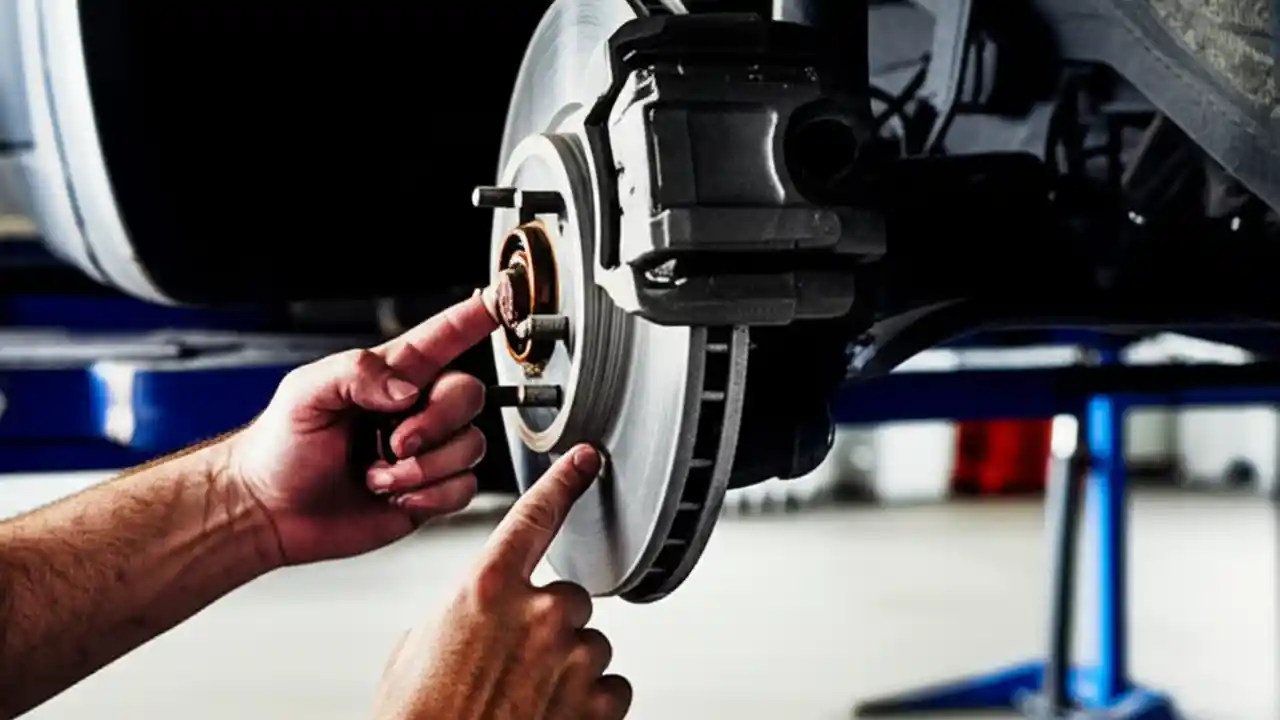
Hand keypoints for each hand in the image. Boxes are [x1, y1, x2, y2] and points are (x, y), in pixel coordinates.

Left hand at [225, 293, 498, 565]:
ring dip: (424, 468)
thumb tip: (406, 389)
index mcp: (391, 375)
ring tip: (379, 474)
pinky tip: (394, 494)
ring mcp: (426, 451)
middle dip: (436, 422)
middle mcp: (416, 409)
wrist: (270, 511)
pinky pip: (464, 489)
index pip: (444, 337)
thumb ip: (356, 373)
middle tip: (395, 442)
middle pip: (470, 396)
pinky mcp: (429, 491)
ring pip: (471, 447)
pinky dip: (431, 495)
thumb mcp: (305, 392)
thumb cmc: (279, 446)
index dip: (476, 317)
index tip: (503, 299)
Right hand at [373, 445, 632, 719]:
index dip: (563, 482)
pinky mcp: (600, 703)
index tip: (587, 461)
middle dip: (548, 626)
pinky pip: (611, 688)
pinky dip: (588, 705)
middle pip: (569, 598)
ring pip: (590, 645)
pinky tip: (548, 718)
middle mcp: (537, 614)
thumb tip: (476, 616)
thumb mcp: (417, 651)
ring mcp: (574, 658)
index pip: (534, 516)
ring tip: (524, 700)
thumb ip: (458, 614)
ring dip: (567, 668)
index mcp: (486, 589)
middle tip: (513, 664)